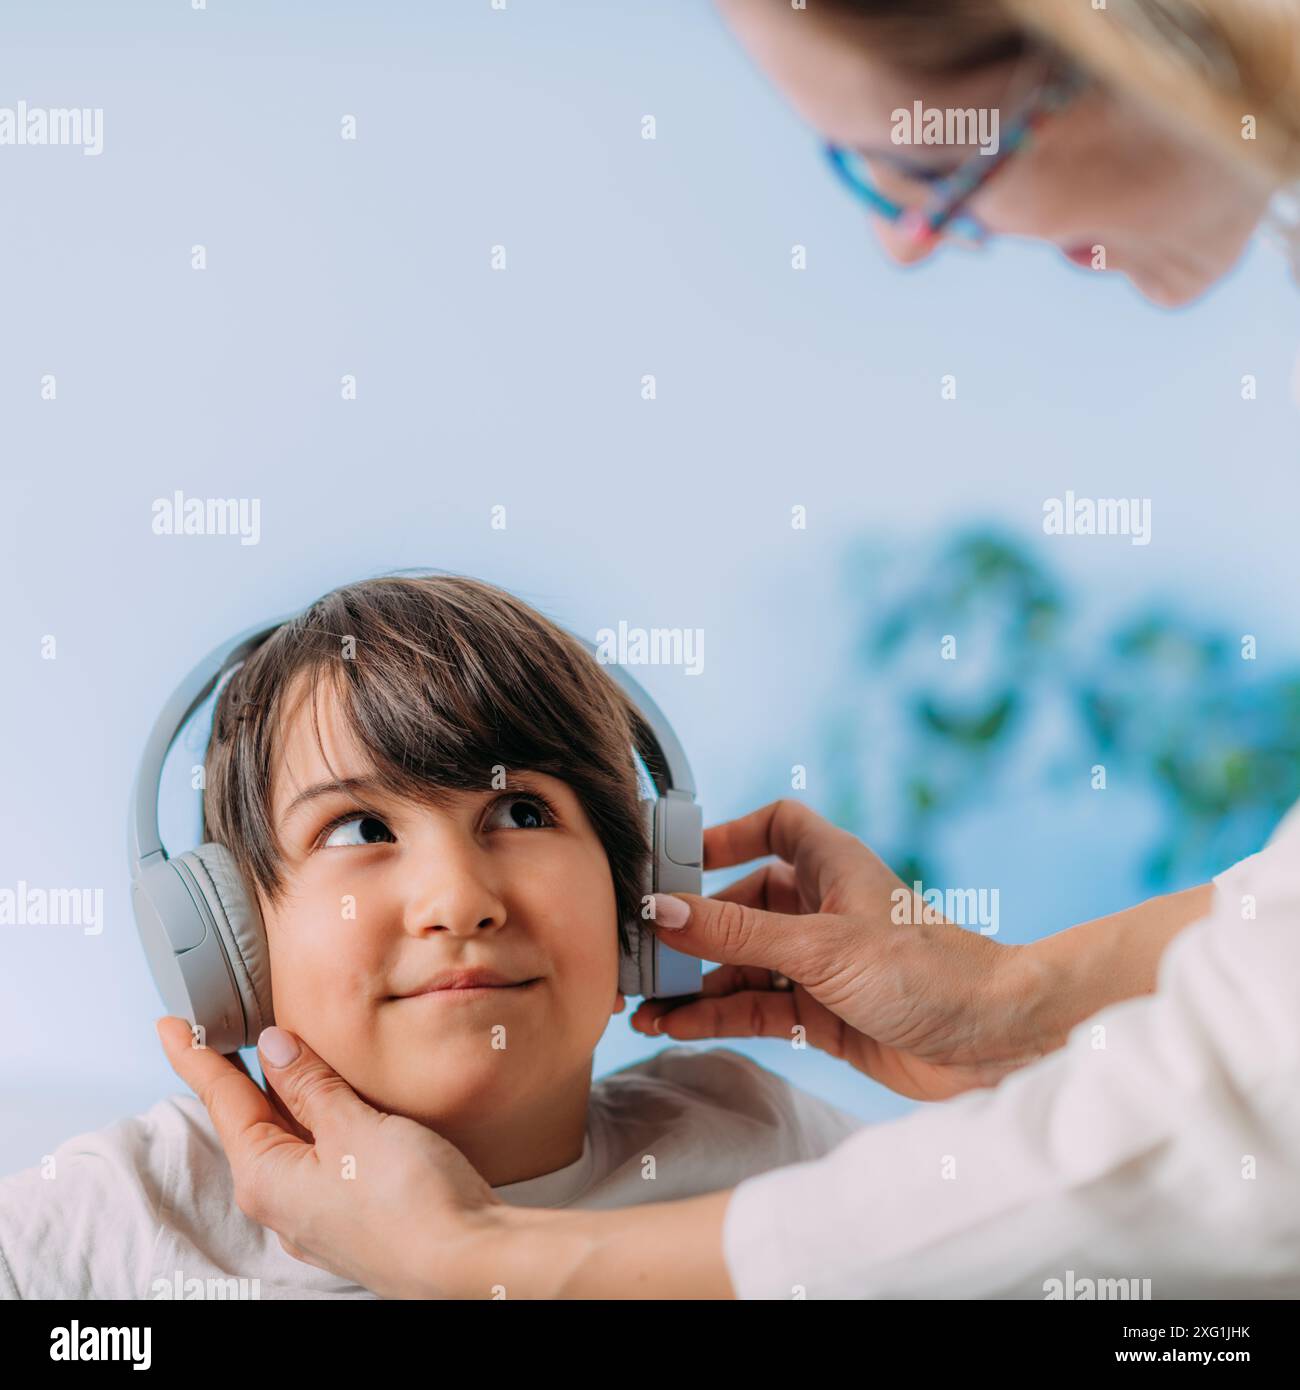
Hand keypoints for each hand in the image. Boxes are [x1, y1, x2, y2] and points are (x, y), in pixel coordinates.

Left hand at [155, 1016, 509, 1298]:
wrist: (465, 1262)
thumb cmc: (410, 1203)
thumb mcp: (354, 1126)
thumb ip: (311, 1085)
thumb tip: (275, 1047)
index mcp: (267, 1176)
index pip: (223, 1100)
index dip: (196, 1057)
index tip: (170, 1027)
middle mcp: (282, 1200)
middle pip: (252, 1120)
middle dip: (241, 1076)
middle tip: (220, 1032)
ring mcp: (316, 1212)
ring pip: (289, 1138)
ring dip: (286, 1096)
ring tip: (283, 1059)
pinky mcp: (351, 1214)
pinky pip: (319, 1156)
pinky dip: (317, 1121)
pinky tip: (336, 1107)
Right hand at [630, 799, 1040, 1099]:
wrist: (995, 1042)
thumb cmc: (927, 971)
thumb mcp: (819, 946)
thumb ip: (735, 934)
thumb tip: (661, 911)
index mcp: (829, 865)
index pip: (772, 826)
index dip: (727, 834)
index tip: (677, 858)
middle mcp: (820, 908)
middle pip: (739, 905)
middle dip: (691, 929)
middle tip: (639, 950)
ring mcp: (819, 963)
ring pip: (741, 963)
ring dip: (695, 982)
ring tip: (643, 1004)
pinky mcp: (820, 1013)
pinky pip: (753, 1006)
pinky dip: (715, 1014)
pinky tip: (676, 1024)